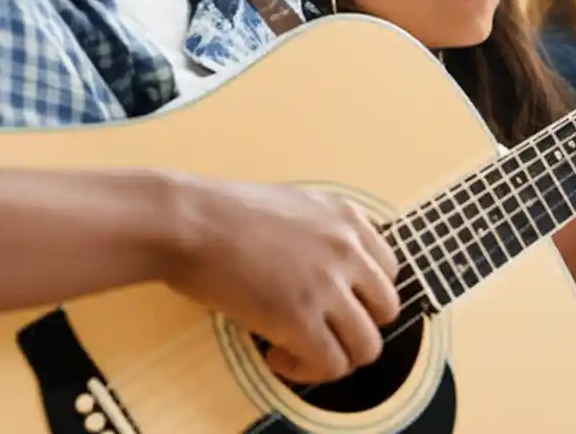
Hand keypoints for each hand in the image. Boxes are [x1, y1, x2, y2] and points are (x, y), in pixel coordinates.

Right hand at [164, 177, 399, 383]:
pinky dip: (307, 370)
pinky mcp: (301, 318)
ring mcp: (328, 285)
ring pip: (366, 346)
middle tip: (320, 331)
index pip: (387, 271)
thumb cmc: (221, 213)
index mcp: (347, 217)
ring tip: (298, 350)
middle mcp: (348, 249)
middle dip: (354, 327)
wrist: (188, 222)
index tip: (335, 305)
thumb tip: (328, 272)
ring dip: (335, 356)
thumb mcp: (293, 204)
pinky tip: (277, 356)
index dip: (361, 296)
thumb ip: (322, 232)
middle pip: (386, 310)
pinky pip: (331, 365)